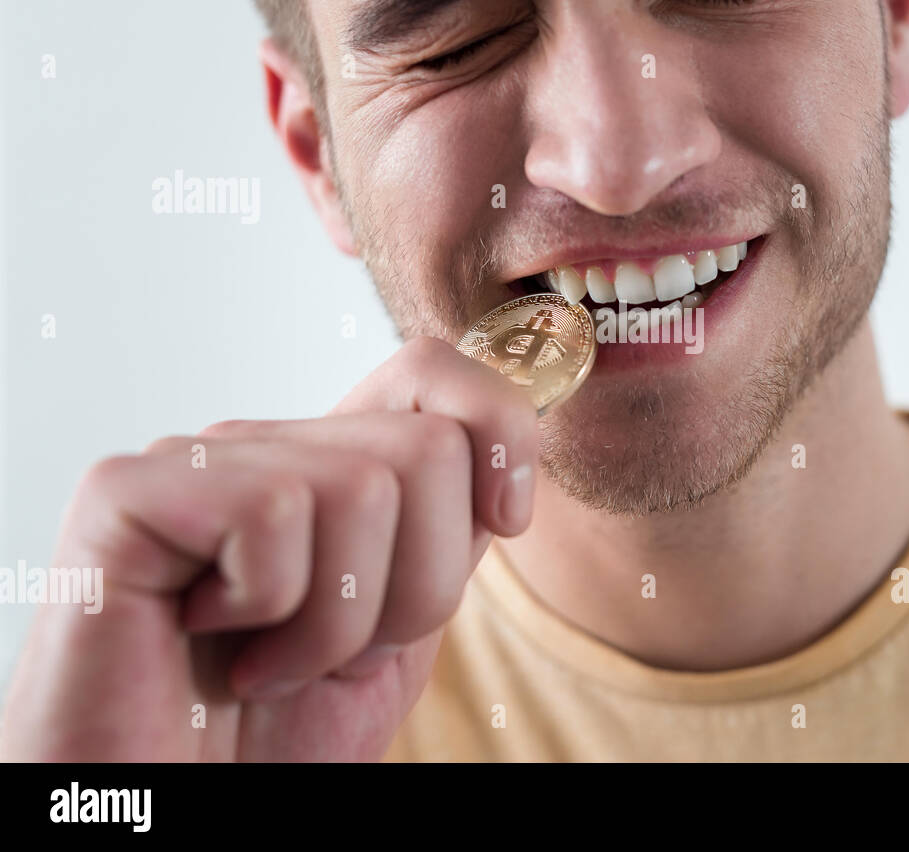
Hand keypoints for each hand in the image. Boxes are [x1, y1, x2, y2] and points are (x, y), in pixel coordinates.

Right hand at [0, 337, 536, 760]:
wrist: (173, 809)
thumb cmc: (274, 735)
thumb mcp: (400, 620)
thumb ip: (450, 528)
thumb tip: (514, 446)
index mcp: (326, 466)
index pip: (432, 369)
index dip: (501, 431)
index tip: (505, 522)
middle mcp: (263, 447)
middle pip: (429, 446)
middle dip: (419, 585)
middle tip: (337, 650)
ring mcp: (195, 462)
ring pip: (366, 485)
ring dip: (340, 620)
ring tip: (273, 663)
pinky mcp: (126, 493)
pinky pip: (272, 513)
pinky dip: (269, 609)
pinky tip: (212, 637)